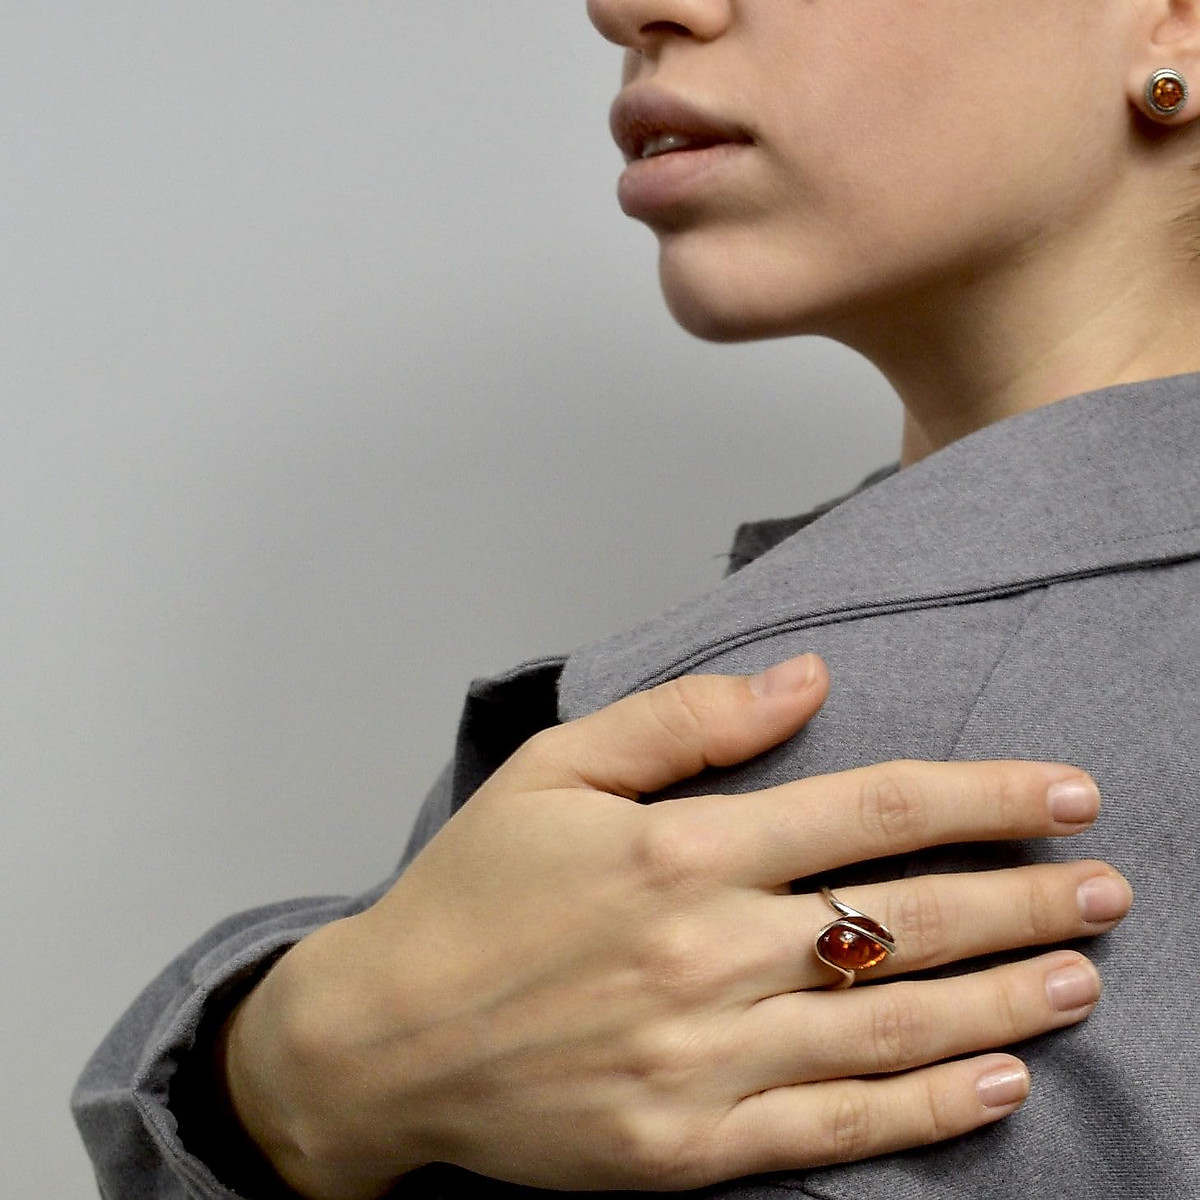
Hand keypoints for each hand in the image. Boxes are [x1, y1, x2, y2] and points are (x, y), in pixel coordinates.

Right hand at [222, 654, 1130, 1197]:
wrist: (386, 1038)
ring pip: (888, 1026)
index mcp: (678, 851)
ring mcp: (702, 1058)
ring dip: (1001, 999)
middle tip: (1107, 888)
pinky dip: (924, 1109)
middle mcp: (706, 953)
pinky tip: (994, 1085)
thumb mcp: (555, 770)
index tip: (1064, 795)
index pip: (873, 811)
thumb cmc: (470, 894)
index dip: (984, 799)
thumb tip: (803, 678)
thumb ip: (684, 717)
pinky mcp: (687, 1145)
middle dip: (1023, 900)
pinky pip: (833, 1128)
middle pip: (904, 920)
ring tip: (1080, 976)